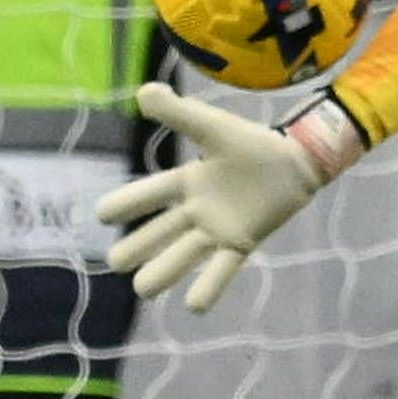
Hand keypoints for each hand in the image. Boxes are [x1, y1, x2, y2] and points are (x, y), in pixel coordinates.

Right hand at [95, 83, 362, 313]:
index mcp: (187, 182)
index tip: (101, 215)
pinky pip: (223, 268)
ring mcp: (217, 230)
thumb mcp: (212, 125)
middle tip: (116, 262)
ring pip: (185, 254)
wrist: (296, 161)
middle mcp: (196, 210)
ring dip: (164, 271)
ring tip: (142, 289)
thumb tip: (143, 92)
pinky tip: (194, 306)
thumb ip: (179, 113)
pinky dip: (209, 287)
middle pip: (161, 232)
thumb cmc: (251, 143)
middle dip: (138, 247)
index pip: (151, 193)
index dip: (127, 203)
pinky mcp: (241, 243)